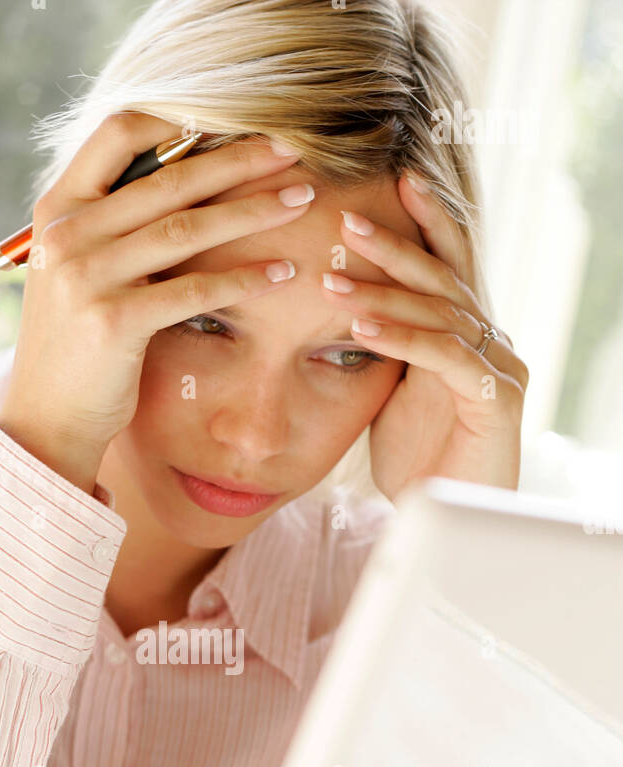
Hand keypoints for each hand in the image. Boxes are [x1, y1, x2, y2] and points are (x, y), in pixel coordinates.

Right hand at [0, 112, 313, 492]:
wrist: (46, 418)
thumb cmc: (75, 344)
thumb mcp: (77, 269)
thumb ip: (111, 222)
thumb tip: (181, 174)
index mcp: (56, 207)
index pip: (118, 132)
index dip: (180, 117)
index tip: (235, 119)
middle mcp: (66, 233)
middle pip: (168, 178)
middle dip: (238, 159)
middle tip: (292, 149)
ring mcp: (86, 276)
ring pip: (188, 229)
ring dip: (253, 211)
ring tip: (300, 200)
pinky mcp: (114, 321)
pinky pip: (194, 290)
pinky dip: (244, 279)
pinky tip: (282, 272)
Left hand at [322, 175, 528, 504]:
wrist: (449, 521)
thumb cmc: (419, 463)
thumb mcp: (392, 394)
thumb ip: (384, 349)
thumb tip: (341, 306)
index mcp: (467, 335)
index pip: (449, 266)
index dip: (426, 222)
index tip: (393, 182)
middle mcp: (490, 343)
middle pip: (443, 280)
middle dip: (396, 246)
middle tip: (347, 218)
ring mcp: (498, 370)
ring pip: (440, 314)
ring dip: (383, 293)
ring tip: (331, 277)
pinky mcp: (494, 401)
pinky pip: (443, 357)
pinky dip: (400, 337)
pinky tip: (360, 325)